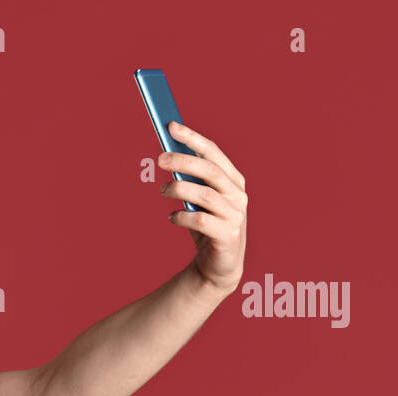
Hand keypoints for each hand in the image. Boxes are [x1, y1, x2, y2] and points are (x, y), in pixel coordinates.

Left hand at [159, 121, 247, 295]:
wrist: (217, 266)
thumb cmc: (205, 227)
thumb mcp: (198, 200)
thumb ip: (189, 180)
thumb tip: (167, 155)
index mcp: (233, 180)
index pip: (214, 153)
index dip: (193, 138)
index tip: (171, 126)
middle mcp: (238, 195)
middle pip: (210, 171)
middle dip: (183, 161)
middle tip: (159, 159)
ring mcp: (235, 216)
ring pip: (205, 195)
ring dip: (178, 190)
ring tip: (162, 191)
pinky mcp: (228, 236)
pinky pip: (201, 221)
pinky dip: (182, 217)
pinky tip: (171, 217)